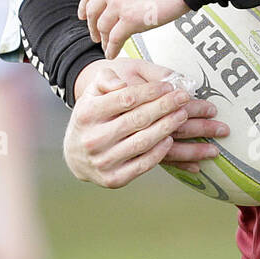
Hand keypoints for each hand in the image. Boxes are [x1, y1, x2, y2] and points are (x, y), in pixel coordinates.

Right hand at [66, 60, 227, 186]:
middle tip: (184, 98)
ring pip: (143, 142)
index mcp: (87, 114)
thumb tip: (120, 83)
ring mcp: (103, 161)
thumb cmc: (91, 118)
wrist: (76, 155)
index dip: (151, 91)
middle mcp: (93, 139)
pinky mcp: (114, 179)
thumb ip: (105, 79)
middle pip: (138, 120)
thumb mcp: (91, 94)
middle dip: (165, 107)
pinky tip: (171, 140)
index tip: (169, 86)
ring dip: (167, 128)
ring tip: (183, 115)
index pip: (125, 99)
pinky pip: (143, 165)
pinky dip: (159, 152)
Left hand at [78, 0, 187, 57]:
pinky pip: (115, 38)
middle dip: (91, 26)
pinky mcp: (130, 20)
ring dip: (103, 39)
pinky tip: (113, 53)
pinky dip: (112, 48)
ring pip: (102, 27)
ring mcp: (119, 4)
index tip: (84, 14)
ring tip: (106, 46)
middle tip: (94, 34)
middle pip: (92, 11)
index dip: (84, 5)